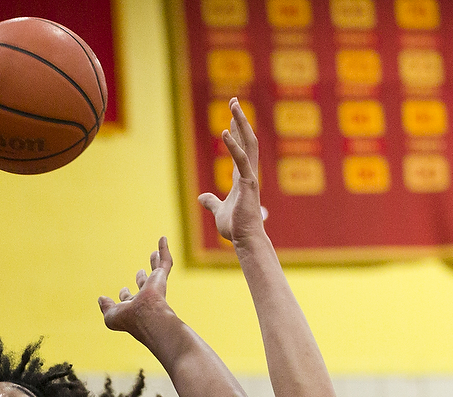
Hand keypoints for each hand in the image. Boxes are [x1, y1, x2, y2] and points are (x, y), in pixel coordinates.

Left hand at [98, 236, 174, 335]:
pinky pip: (165, 261)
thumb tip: (100, 299)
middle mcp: (146, 297)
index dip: (125, 295)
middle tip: (140, 272)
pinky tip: (162, 238)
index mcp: (134, 307)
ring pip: (157, 271)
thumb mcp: (111, 315)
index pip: (129, 299)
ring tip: (155, 253)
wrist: (146, 317)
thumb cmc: (128, 319)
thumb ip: (106, 306)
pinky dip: (164, 249)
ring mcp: (155, 287)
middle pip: (144, 285)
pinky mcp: (161, 278)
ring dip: (156, 262)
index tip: (123, 290)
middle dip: (142, 279)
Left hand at [198, 99, 264, 246]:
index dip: (236, 131)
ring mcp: (250, 176)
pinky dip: (233, 146)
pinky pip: (241, 160)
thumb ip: (212, 202)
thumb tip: (202, 196)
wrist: (244, 240)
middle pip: (247, 139)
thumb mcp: (218, 211)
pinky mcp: (249, 184)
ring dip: (241, 123)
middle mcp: (247, 172)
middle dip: (240, 119)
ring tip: (233, 105)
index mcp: (241, 177)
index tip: (232, 116)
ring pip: (248, 143)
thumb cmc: (235, 227)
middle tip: (234, 100)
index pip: (240, 148)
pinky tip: (224, 132)